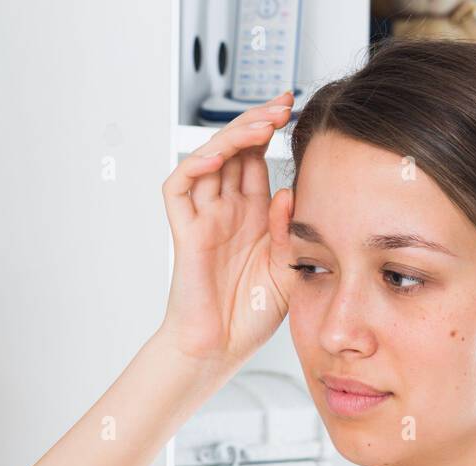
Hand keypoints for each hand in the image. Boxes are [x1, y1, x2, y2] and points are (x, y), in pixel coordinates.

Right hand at [158, 91, 296, 368]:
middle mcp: (227, 211)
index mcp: (253, 217)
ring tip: (261, 122)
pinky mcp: (186, 233)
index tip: (296, 111)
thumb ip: (290, 232)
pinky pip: (179, 188)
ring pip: (208, 159)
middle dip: (257, 122)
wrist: (220, 350)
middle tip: (283, 104)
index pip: (259, 160)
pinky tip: (217, 156)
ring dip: (232, 136)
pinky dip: (194, 167)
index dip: (272, 133)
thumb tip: (290, 191)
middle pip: (234, 150)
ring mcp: (205, 219)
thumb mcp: (288, 270)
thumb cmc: (250, 318)